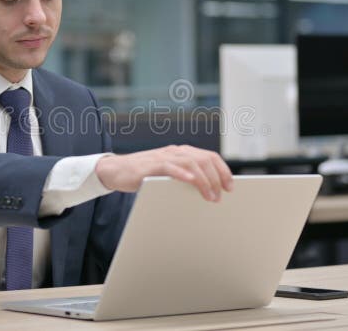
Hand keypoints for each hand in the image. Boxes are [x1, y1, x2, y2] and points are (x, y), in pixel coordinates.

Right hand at [95, 145, 233, 201]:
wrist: (116, 170)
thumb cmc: (144, 175)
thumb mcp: (169, 175)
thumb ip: (185, 177)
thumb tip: (208, 191)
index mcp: (182, 153)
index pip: (209, 156)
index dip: (223, 170)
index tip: (231, 186)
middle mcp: (175, 152)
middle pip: (204, 160)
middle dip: (217, 178)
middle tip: (222, 195)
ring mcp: (163, 157)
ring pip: (191, 163)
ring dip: (204, 180)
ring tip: (210, 196)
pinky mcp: (151, 166)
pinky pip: (170, 167)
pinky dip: (182, 174)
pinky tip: (191, 182)